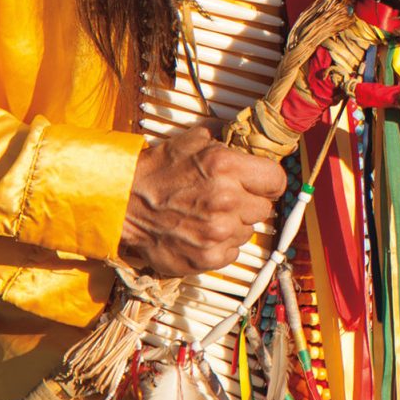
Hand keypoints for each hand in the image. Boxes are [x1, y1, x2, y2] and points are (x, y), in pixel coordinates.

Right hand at [117, 127, 285, 277]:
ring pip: (248, 231)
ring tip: (208, 215)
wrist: (123, 203)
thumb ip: (225, 144)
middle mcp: (226, 200)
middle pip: (264, 208)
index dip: (269, 182)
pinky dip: (221, 245)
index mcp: (226, 167)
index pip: (277, 180)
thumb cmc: (156, 172)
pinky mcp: (207, 257)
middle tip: (227, 200)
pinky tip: (202, 232)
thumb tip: (247, 145)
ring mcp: (217, 232)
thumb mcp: (192, 142)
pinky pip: (233, 252)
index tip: (262, 186)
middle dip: (249, 203)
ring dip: (234, 225)